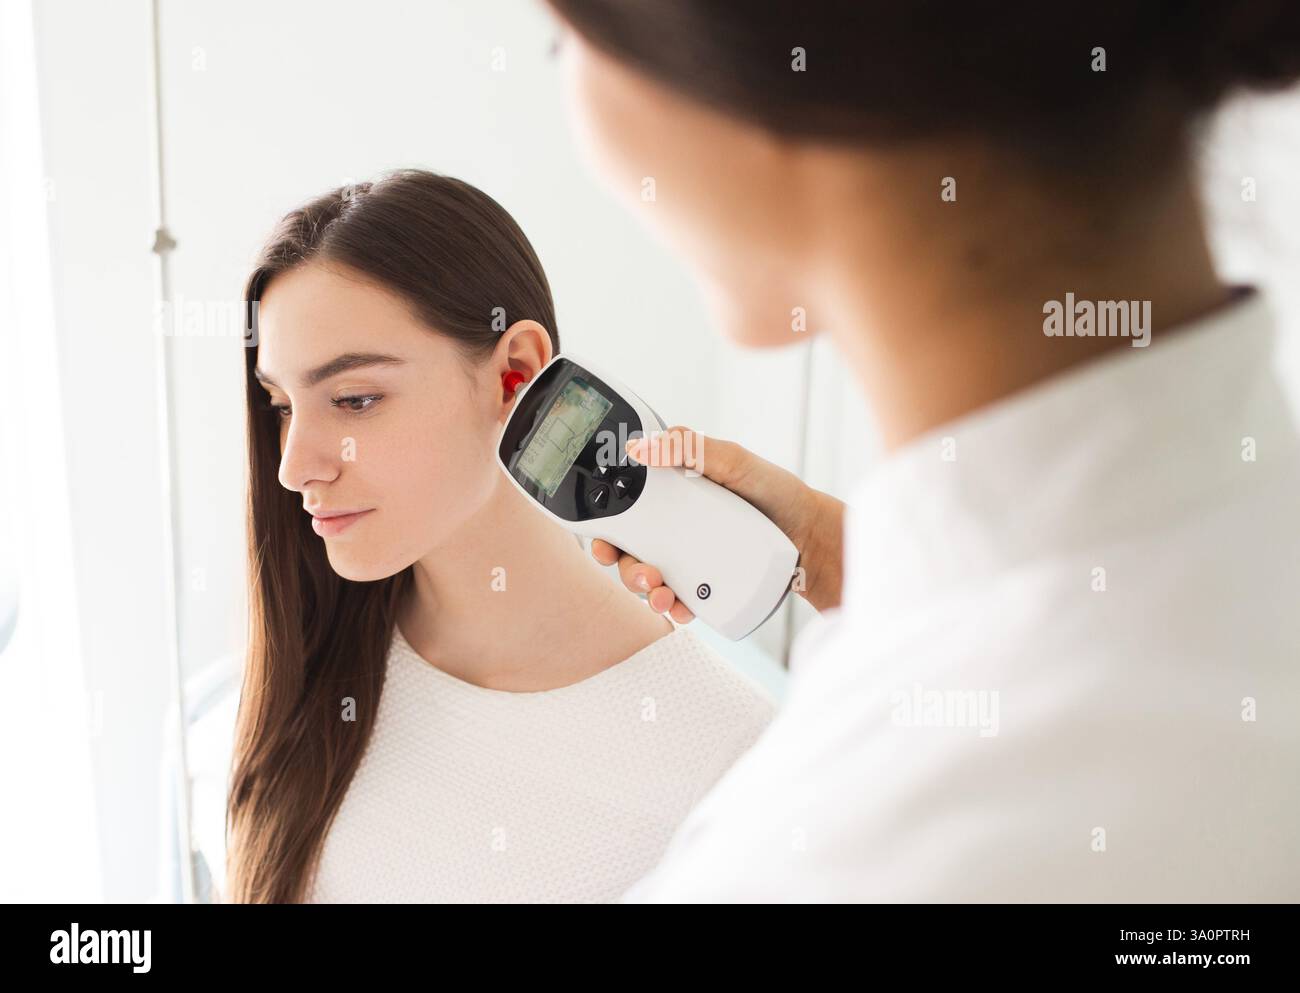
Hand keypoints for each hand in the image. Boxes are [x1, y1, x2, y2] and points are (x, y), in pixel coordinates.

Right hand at [591, 426, 844, 622]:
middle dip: (624, 568)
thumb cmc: (773, 491)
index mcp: (669, 497)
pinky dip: (674, 608)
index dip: (603, 529)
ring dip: (645, 591)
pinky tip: (681, 608)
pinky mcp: (705, 587)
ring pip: (648, 580)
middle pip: (628, 552)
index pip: (623, 512)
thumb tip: (640, 447)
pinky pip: (679, 602)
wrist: (810, 534)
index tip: (603, 542)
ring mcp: (687, 560)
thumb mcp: (732, 460)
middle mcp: (673, 530)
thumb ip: (689, 448)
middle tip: (644, 572)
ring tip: (663, 594)